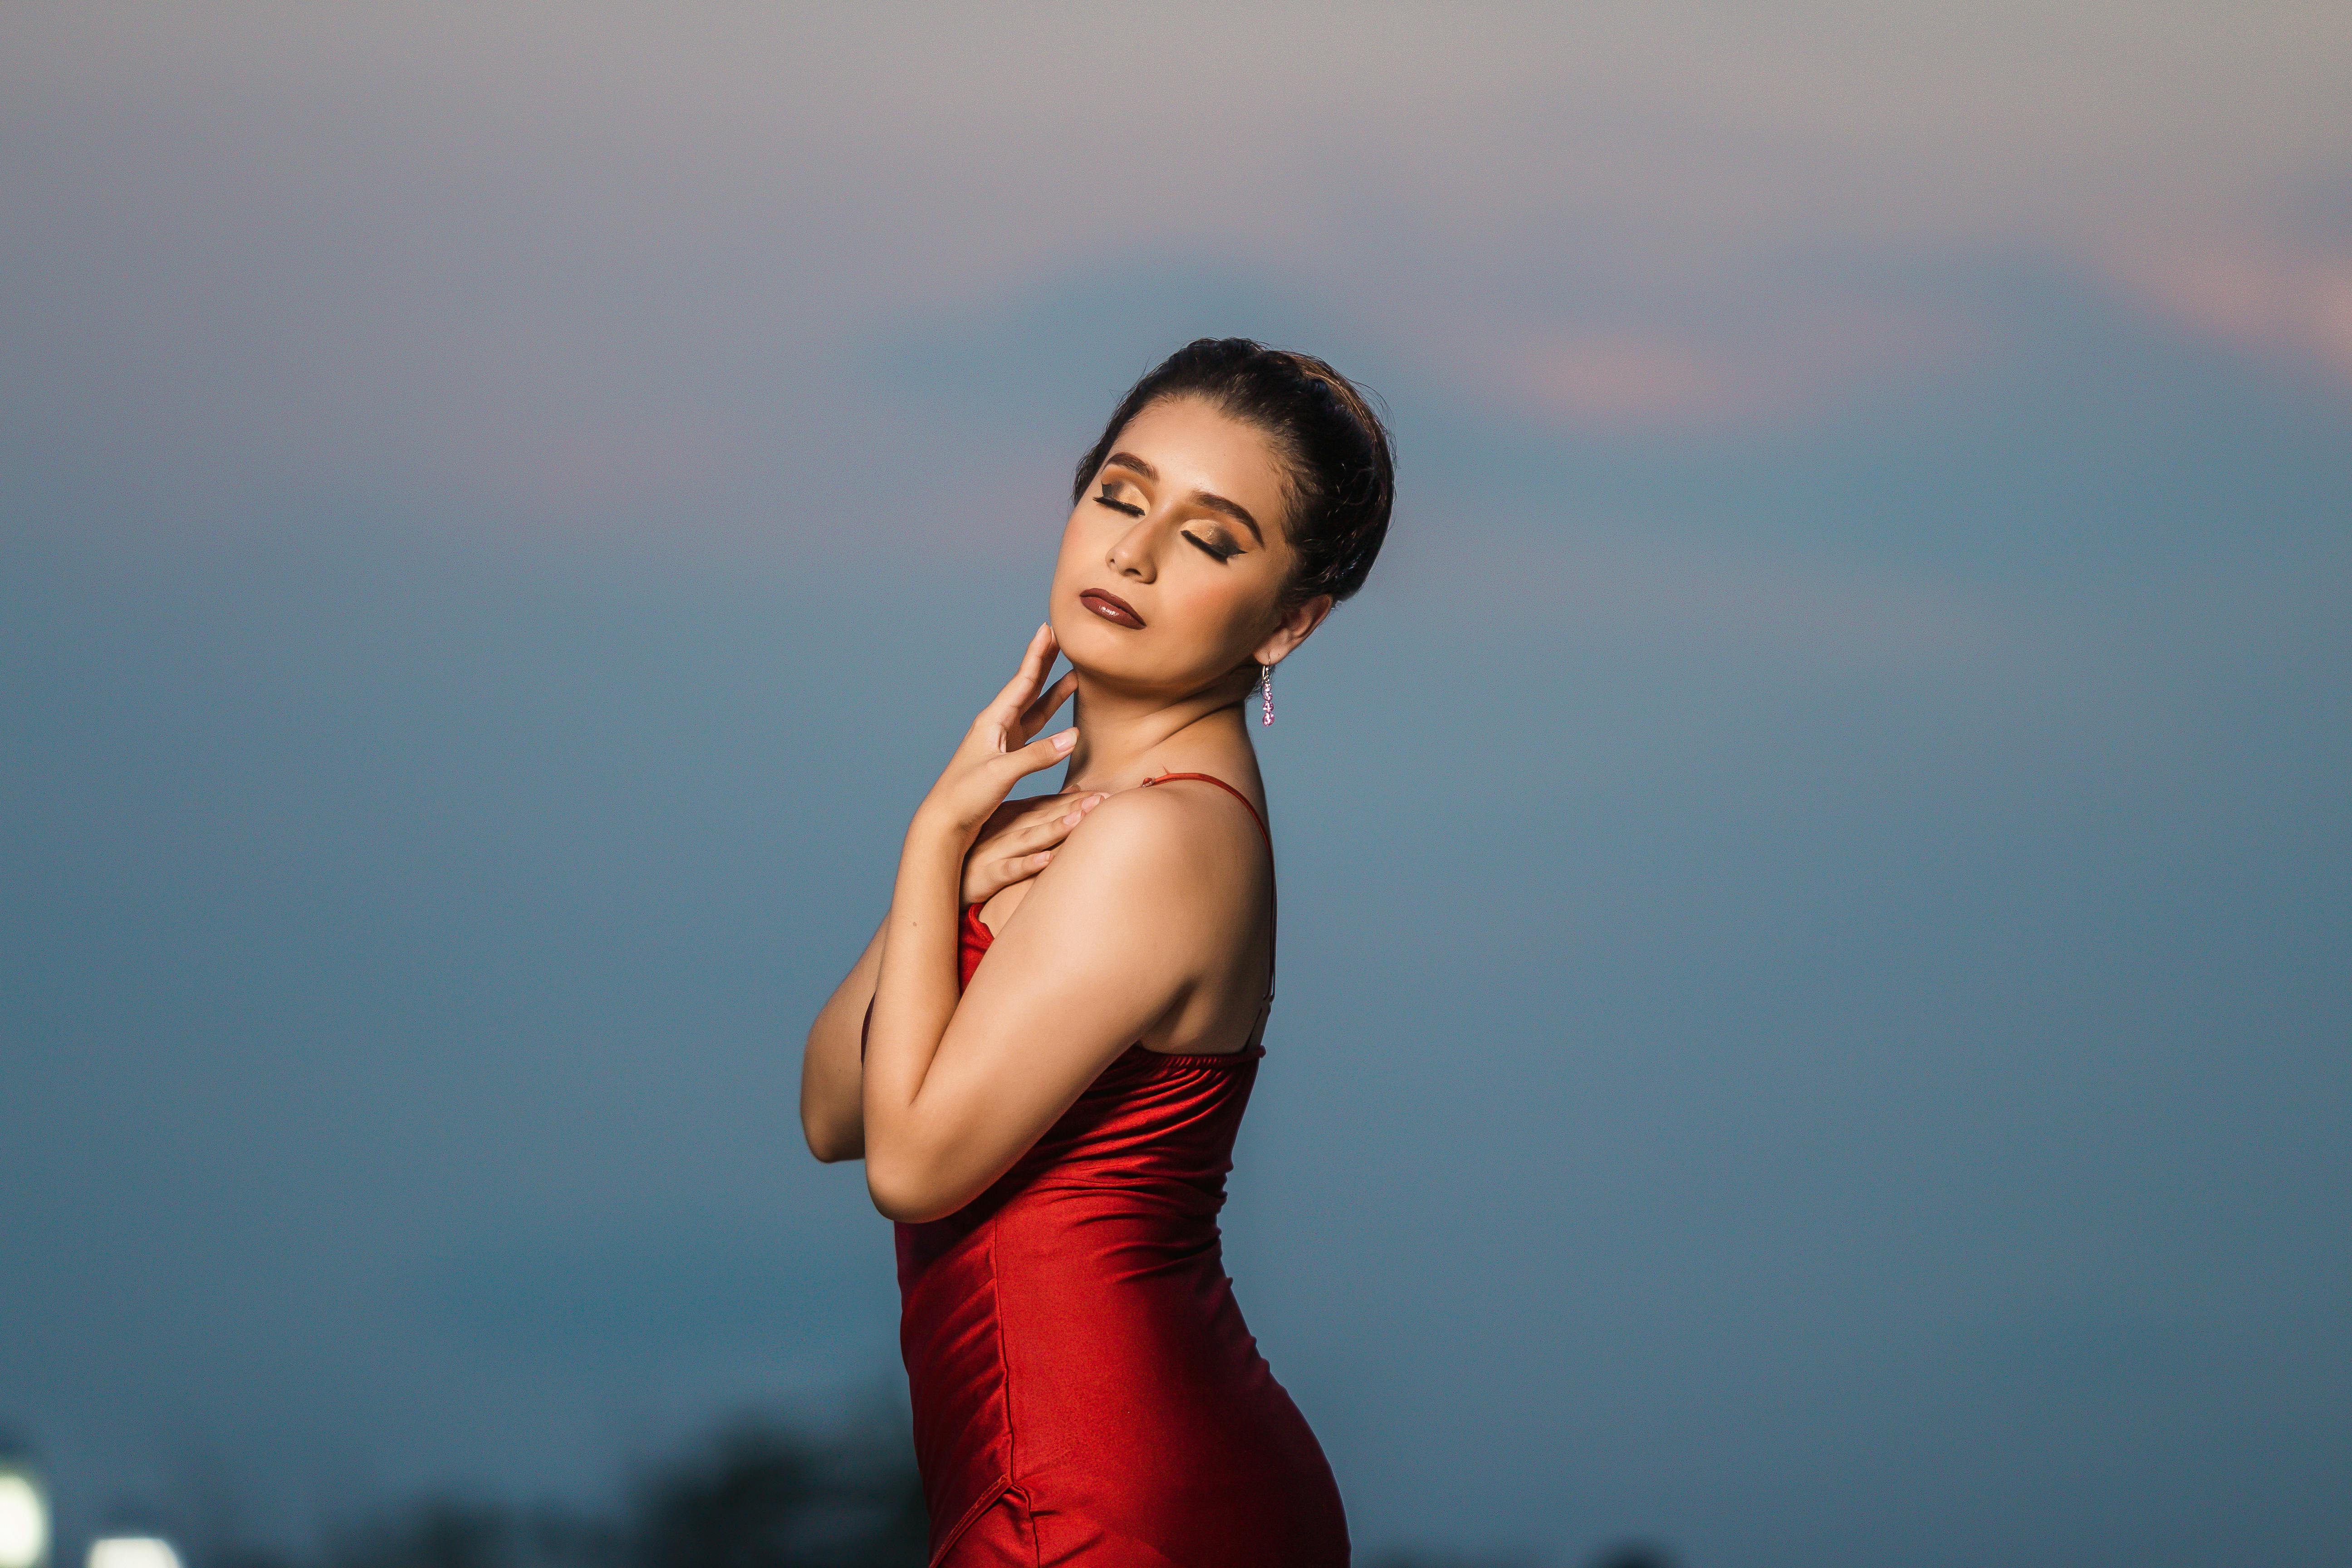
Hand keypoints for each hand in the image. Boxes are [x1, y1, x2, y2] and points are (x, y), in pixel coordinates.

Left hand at [914, 622, 1080, 847]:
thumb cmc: (966, 795)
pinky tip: (1060, 717)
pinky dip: (1049, 717)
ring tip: (1072, 673)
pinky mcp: (1008, 759)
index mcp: (993, 722)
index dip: (1037, 656)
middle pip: (1027, 687)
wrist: (946, 821)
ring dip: (1052, 690)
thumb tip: (1073, 738)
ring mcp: (1003, 742)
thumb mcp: (1003, 772)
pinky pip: (1034, 730)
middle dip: (1045, 663)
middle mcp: (997, 726)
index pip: (1022, 681)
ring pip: (1033, 708)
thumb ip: (1038, 755)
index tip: (1048, 629)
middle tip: (1061, 639)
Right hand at [962, 788, 1108, 905]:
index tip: (1105, 794)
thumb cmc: (983, 853)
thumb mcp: (1011, 828)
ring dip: (1053, 829)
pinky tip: (1046, 859)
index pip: (1048, 806)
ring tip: (1078, 819)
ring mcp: (996, 851)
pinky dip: (1027, 864)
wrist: (942, 877)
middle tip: (1103, 799)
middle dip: (1073, 808)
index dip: (1076, 800)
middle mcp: (1006, 830)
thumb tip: (1077, 794)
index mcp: (1012, 818)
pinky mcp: (987, 875)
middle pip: (1044, 817)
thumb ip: (1042, 812)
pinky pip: (1009, 869)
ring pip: (1029, 838)